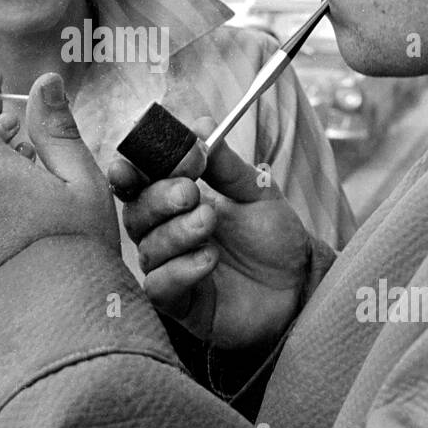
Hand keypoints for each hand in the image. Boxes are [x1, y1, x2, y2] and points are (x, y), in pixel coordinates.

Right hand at [108, 119, 313, 351]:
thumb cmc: (272, 237)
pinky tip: (209, 260)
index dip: (128, 170)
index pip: (137, 181)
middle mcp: (165, 232)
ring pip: (147, 248)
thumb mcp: (255, 191)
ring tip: (209, 224)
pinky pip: (159, 286)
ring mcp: (170, 268)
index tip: (134, 163)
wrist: (300, 284)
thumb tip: (200, 124)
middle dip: (158, 198)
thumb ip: (224, 163)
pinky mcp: (180, 303)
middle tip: (189, 192)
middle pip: (135, 212)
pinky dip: (180, 270)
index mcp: (176, 199)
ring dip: (176, 232)